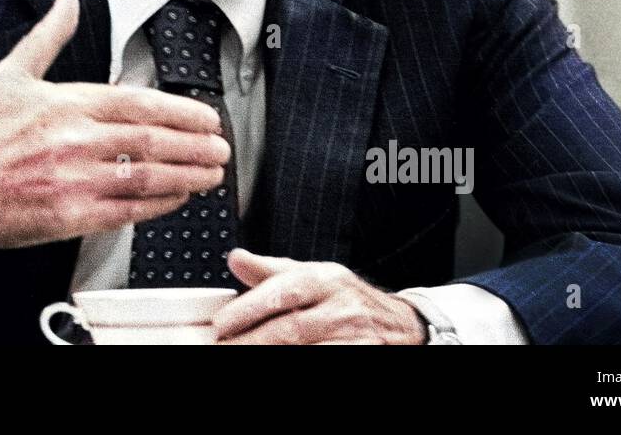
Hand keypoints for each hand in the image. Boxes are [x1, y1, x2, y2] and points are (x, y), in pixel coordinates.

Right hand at [0, 0, 229, 265]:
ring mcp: (73, 181)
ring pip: (147, 177)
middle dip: (195, 146)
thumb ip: (49, 35)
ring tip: (211, 174)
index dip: (182, 112)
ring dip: (187, 176)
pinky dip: (160, 205)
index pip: (139, 104)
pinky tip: (178, 198)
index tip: (208, 118)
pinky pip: (128, 210)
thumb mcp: (11, 75)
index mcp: (65, 104)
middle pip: (152, 142)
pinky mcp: (69, 217)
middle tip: (221, 148)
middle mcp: (73, 141)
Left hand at [212, 248, 427, 344]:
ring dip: (272, 354)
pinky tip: (278, 359)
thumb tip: (236, 259)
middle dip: (252, 341)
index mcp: (324, 279)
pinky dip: (301, 360)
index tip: (221, 323)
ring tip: (242, 355)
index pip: (282, 291)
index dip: (249, 309)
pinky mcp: (363, 354)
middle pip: (291, 327)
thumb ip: (271, 271)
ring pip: (306, 349)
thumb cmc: (346, 299)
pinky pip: (327, 359)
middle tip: (224, 347)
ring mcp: (354, 335)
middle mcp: (340, 306)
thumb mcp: (312, 275)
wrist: (399, 323)